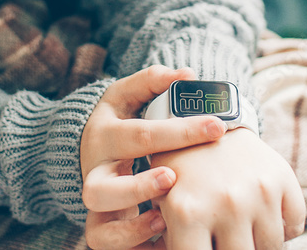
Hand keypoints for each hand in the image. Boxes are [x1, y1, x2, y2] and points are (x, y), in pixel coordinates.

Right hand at [80, 65, 227, 249]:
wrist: (89, 148)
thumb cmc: (121, 120)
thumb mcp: (129, 94)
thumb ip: (154, 80)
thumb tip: (187, 73)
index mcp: (105, 136)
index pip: (140, 134)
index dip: (181, 131)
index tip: (217, 127)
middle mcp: (95, 173)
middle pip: (101, 190)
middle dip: (138, 189)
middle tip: (172, 178)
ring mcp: (97, 206)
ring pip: (100, 229)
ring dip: (132, 228)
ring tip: (164, 219)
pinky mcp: (101, 229)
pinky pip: (108, 247)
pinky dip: (136, 247)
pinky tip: (167, 239)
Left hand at [149, 126, 305, 249]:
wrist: (202, 113)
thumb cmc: (177, 167)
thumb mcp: (162, 200)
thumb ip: (173, 237)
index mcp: (188, 212)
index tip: (205, 247)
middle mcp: (227, 204)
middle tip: (225, 238)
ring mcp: (259, 191)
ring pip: (271, 248)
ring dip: (257, 242)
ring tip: (241, 228)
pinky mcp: (283, 178)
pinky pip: (295, 226)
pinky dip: (283, 229)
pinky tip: (262, 216)